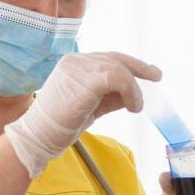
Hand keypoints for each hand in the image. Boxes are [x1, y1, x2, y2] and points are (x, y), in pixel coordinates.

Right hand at [5, 52, 160, 178]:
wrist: (38, 137)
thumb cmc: (61, 125)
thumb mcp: (91, 105)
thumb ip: (110, 95)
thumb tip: (134, 92)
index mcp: (73, 64)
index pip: (108, 58)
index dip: (131, 64)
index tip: (149, 72)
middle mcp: (74, 61)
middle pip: (115, 59)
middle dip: (139, 68)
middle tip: (156, 76)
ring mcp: (78, 68)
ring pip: (119, 69)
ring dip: (134, 89)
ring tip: (136, 107)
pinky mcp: (85, 81)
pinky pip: (118, 79)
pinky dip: (131, 92)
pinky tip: (132, 107)